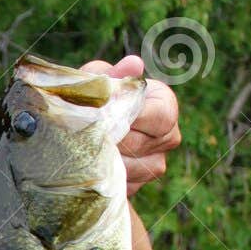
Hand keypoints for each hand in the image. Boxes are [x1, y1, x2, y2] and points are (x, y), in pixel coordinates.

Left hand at [80, 55, 180, 198]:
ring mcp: (156, 164)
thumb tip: (134, 64)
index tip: (105, 117)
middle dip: (111, 139)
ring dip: (103, 159)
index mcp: (165, 105)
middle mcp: (169, 136)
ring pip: (130, 167)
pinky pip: (120, 184)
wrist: (85, 129)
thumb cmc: (98, 98)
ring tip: (80, 149)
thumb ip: (113, 74)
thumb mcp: (99, 81)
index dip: (132, 118)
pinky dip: (102, 177)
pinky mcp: (137, 185)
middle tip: (85, 135)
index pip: (161, 116)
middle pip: (141, 144)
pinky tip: (85, 166)